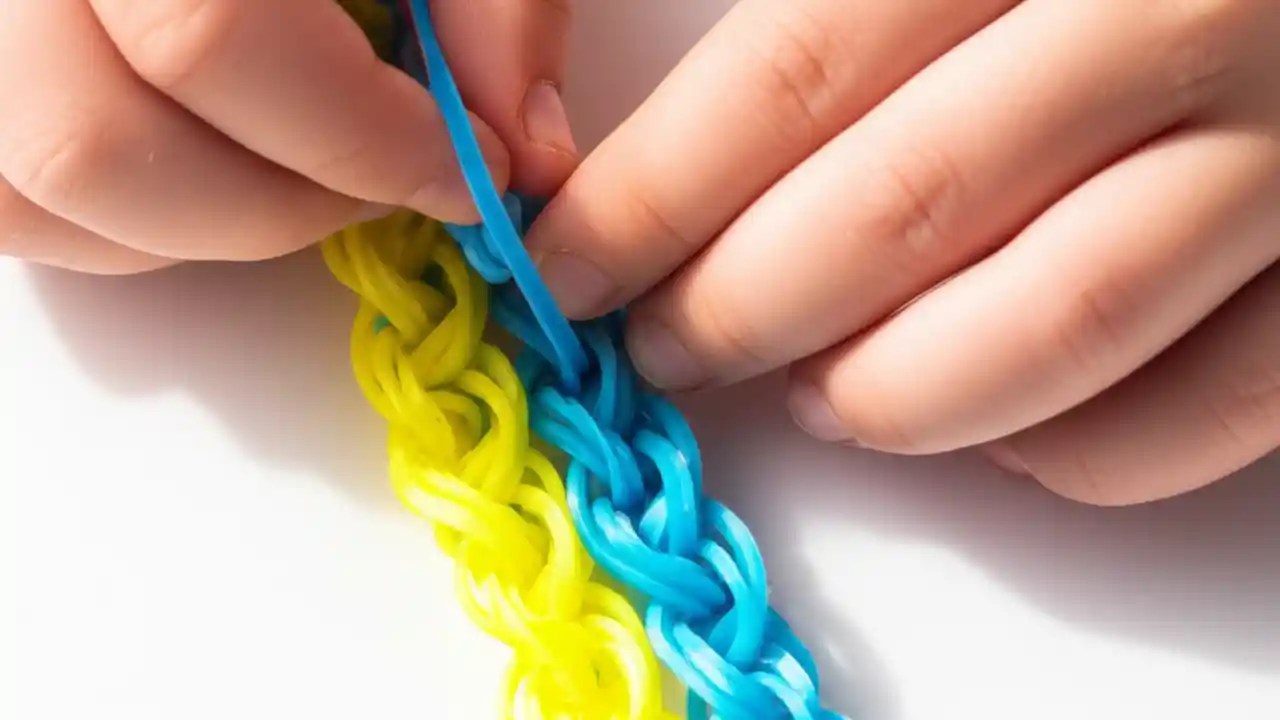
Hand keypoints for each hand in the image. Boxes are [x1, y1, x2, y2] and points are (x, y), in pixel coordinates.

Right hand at [0, 0, 577, 272]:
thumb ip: (494, 8)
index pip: (211, 37)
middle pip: (96, 142)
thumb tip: (526, 153)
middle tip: (380, 181)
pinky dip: (129, 232)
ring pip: (40, 190)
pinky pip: (12, 204)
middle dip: (280, 207)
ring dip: (201, 229)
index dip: (355, 140)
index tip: (463, 173)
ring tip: (302, 174)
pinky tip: (221, 174)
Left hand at [527, 0, 1279, 504]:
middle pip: (906, 206)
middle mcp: (1182, 10)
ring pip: (1059, 319)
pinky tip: (990, 427)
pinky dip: (1075, 448)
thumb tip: (575, 140)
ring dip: (894, 394)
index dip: (655, 195)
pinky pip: (1211, 402)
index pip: (794, 73)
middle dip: (743, 308)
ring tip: (815, 400)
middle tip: (669, 347)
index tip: (574, 266)